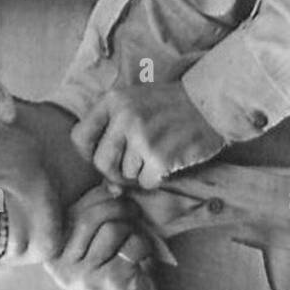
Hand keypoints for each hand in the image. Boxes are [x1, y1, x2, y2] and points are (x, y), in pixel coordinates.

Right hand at [42, 184, 159, 289]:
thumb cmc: (111, 278)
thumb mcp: (94, 249)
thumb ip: (95, 220)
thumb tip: (113, 185)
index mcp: (54, 254)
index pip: (72, 211)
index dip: (98, 196)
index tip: (117, 193)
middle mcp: (63, 266)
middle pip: (91, 217)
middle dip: (118, 208)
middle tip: (133, 212)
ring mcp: (84, 275)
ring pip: (112, 229)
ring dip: (132, 231)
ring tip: (135, 243)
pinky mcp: (109, 281)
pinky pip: (130, 246)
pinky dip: (143, 247)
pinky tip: (142, 260)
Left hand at [71, 82, 224, 190]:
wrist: (210, 102)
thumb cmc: (170, 107)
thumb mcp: (135, 104)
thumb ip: (114, 137)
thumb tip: (109, 189)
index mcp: (113, 100)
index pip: (79, 137)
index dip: (90, 152)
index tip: (107, 152)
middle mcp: (124, 117)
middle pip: (101, 163)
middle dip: (115, 171)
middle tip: (133, 165)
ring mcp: (142, 138)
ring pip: (126, 175)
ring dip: (140, 173)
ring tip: (157, 154)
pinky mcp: (160, 157)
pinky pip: (146, 182)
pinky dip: (156, 178)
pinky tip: (168, 161)